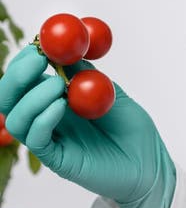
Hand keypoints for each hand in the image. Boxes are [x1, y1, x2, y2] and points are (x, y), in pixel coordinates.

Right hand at [0, 45, 175, 207]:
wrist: (150, 162)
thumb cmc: (132, 129)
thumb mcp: (110, 92)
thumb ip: (87, 73)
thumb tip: (67, 47)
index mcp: (55, 99)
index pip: (25, 79)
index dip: (25, 61)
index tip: (38, 45)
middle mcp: (46, 119)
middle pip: (9, 98)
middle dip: (18, 76)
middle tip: (38, 60)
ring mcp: (50, 140)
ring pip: (16, 119)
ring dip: (33, 97)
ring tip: (59, 86)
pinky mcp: (57, 159)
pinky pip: (37, 139)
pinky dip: (43, 118)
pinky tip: (61, 106)